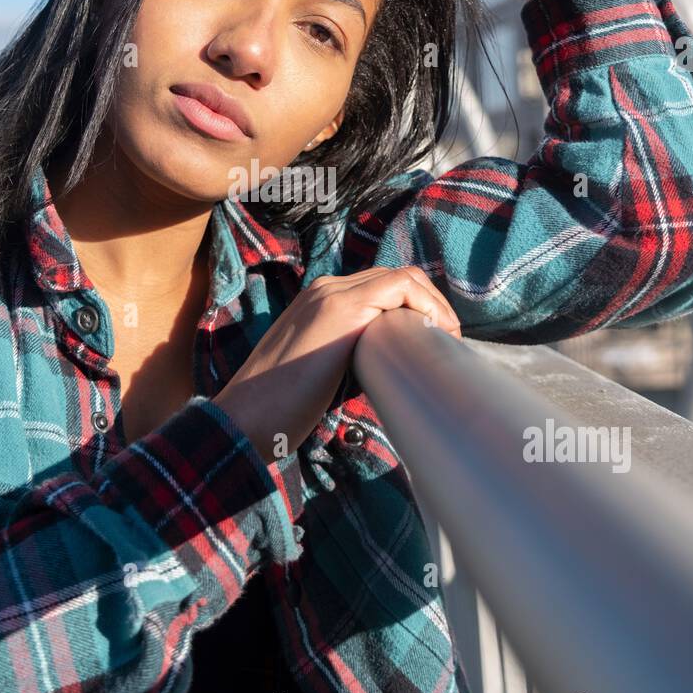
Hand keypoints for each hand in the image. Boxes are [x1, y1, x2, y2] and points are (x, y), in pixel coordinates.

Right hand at [214, 266, 460, 464]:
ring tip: (445, 340)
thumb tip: (397, 364)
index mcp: (321, 299)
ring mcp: (332, 294)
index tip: (433, 340)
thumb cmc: (283, 406)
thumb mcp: (328, 372)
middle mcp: (327, 288)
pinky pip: (399, 288)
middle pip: (397, 277)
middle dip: (431, 304)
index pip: (383, 286)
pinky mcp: (342, 309)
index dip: (417, 306)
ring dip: (433, 305)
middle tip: (446, 341)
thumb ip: (358, 355)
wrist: (246, 415)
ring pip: (402, 278)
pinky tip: (433, 335)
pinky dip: (426, 306)